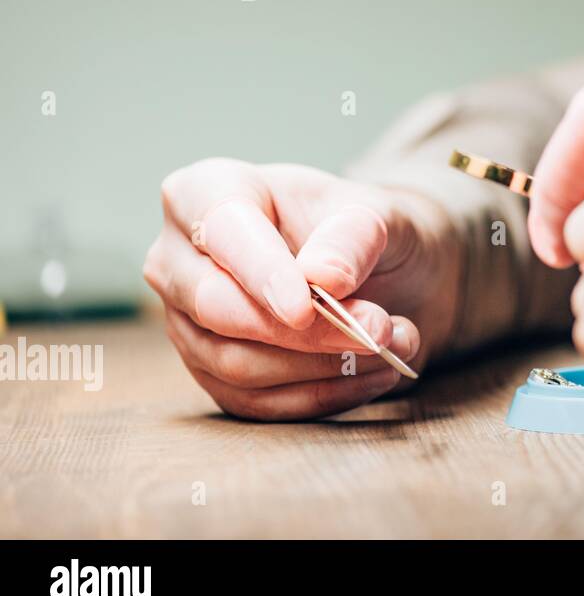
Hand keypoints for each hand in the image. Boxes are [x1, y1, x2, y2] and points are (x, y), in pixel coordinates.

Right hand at [143, 158, 460, 419]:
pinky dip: (321, 395)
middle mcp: (178, 258)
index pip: (221, 230)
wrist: (382, 275)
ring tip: (393, 343)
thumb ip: (353, 237)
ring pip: (235, 364)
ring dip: (323, 365)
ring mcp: (187, 321)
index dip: (261, 273)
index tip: (305, 309)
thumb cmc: (363, 233)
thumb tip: (323, 277)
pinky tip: (371, 375)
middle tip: (378, 329)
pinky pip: (253, 402)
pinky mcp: (211, 373)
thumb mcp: (376, 216)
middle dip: (302, 331)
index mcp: (206, 193)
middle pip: (216, 306)